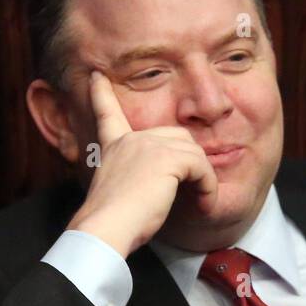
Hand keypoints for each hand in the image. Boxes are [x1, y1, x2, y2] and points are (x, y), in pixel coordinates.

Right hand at [67, 70, 217, 257]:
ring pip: (193, 152)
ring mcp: (148, 144)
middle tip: (197, 189)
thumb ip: (134, 179)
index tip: (97, 77)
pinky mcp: (168, 157)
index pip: (108, 114)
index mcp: (114, 147)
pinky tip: (203, 204)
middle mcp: (130, 140)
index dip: (101, 95)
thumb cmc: (112, 223)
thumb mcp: (120, 193)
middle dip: (190, 161)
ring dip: (203, 179)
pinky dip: (208, 187)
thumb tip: (157, 188)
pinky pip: (201, 166)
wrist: (106, 228)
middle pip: (176, 136)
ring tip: (200, 202)